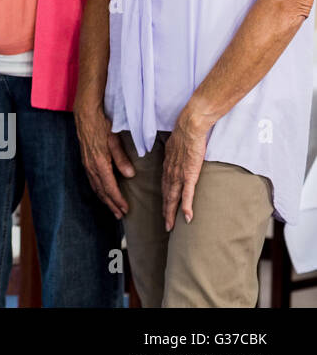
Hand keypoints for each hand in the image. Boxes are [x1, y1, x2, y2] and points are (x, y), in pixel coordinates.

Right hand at [75, 103, 132, 217]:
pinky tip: (103, 191)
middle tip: (120, 215)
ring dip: (104, 199)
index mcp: (99, 163)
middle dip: (111, 204)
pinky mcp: (86, 160)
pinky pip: (92, 180)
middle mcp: (91, 166)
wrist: (85, 114)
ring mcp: (87, 163)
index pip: (109, 187)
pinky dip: (99, 189)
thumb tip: (130, 175)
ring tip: (113, 208)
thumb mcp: (115, 140)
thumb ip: (122, 159)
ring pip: (95, 186)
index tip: (126, 210)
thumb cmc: (102, 125)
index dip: (118, 200)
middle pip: (101, 191)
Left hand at [162, 112, 209, 229]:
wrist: (189, 128)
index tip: (164, 211)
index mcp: (168, 167)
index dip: (165, 200)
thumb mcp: (176, 148)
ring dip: (172, 213)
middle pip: (167, 196)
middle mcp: (171, 173)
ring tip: (171, 226)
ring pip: (174, 198)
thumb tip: (177, 159)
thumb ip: (175, 157)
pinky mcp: (190, 174)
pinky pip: (188, 193)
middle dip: (166, 212)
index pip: (165, 187)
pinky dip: (186, 206)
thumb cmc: (184, 135)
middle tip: (166, 226)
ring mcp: (179, 175)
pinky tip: (187, 218)